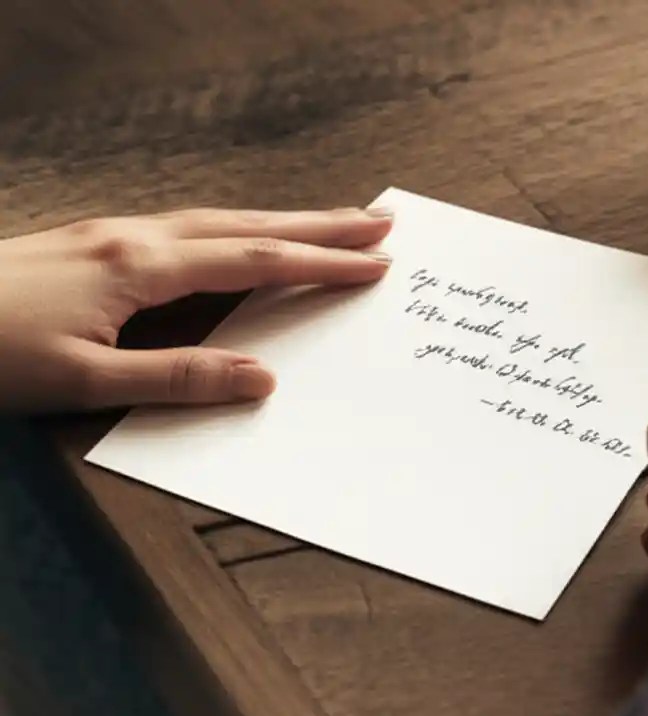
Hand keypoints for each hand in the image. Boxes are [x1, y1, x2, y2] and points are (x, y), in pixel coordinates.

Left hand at [0, 207, 393, 412]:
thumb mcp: (84, 382)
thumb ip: (178, 377)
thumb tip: (262, 378)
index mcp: (141, 268)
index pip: (255, 260)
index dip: (320, 262)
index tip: (376, 263)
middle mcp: (133, 237)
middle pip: (247, 223)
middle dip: (318, 222)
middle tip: (379, 219)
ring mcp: (110, 233)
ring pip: (217, 218)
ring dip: (280, 218)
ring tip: (329, 221)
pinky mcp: (91, 242)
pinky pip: (185, 227)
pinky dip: (234, 227)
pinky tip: (238, 237)